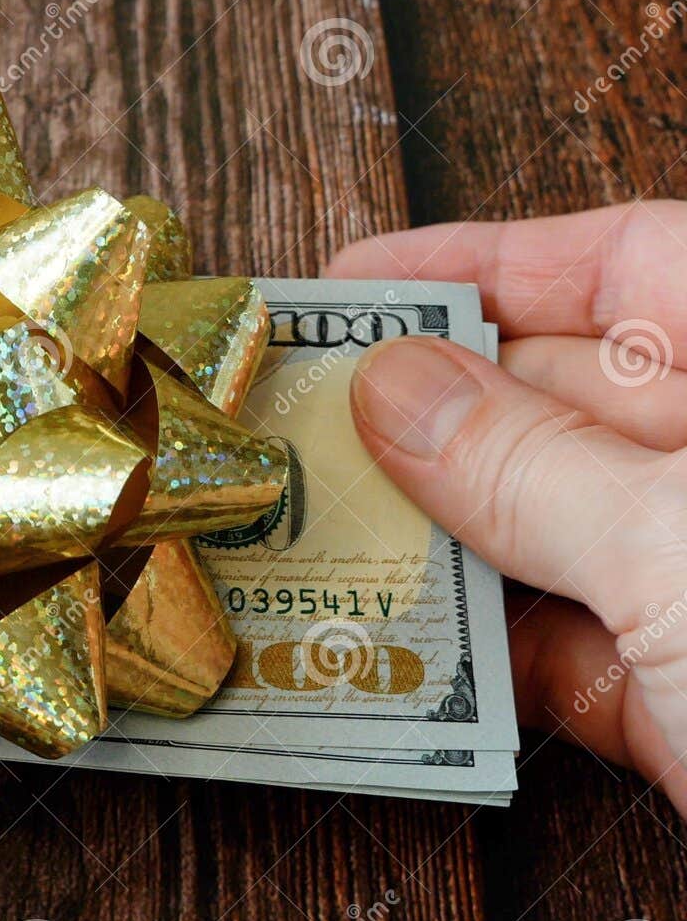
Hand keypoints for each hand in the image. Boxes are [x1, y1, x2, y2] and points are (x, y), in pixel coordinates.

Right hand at [330, 201, 686, 815]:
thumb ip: (530, 464)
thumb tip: (390, 388)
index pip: (627, 266)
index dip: (478, 264)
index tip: (351, 279)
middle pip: (565, 401)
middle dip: (424, 409)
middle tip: (293, 419)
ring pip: (545, 532)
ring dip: (429, 539)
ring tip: (309, 528)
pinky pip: (556, 655)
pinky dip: (474, 656)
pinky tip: (389, 646)